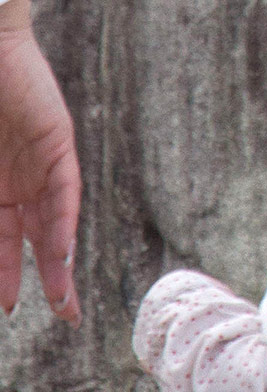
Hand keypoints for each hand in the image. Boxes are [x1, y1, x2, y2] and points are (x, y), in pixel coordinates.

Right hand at [0, 0, 78, 323]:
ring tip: (67, 298)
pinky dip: (64, 220)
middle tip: (66, 317)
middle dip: (51, 279)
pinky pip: (63, 188)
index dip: (7, 275)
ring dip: (63, 260)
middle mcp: (22, 180)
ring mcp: (40, 160)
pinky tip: (65, 251)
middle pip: (40, 238)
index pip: (5, 242)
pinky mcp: (56, 140)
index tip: (7, 310)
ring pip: (56, 220)